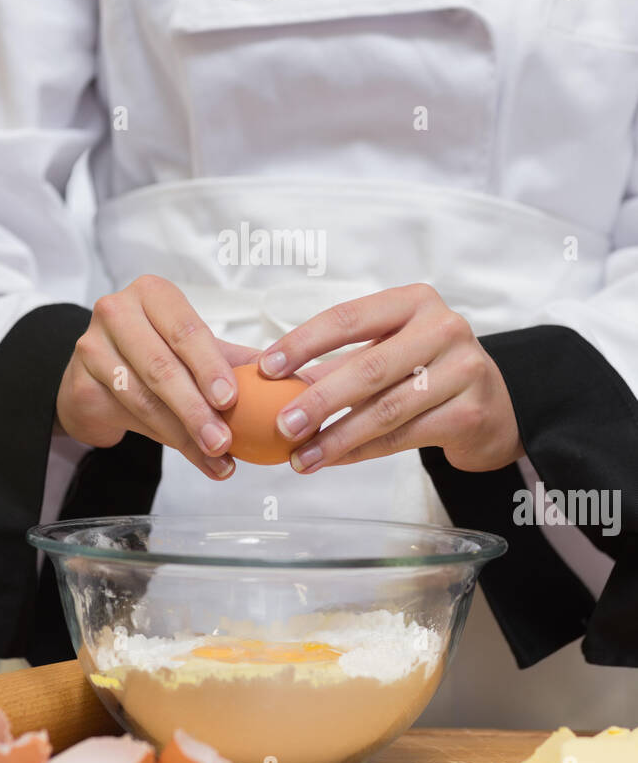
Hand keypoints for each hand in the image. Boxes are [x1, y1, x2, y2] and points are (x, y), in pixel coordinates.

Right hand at [55, 275, 259, 479]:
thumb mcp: (193, 348)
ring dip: (184, 435)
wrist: (96, 375)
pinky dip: (167, 442)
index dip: (209, 367)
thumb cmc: (155, 351)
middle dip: (197, 410)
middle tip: (225, 440)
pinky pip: (127, 418)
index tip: (231, 399)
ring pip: (143, 399)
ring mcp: (91, 347)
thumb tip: (297, 380)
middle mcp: (117, 312)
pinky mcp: (78, 384)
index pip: (185, 330)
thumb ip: (236, 360)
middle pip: (161, 367)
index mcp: (153, 294)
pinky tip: (196, 458)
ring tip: (218, 456)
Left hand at [258, 283, 523, 473]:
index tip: (267, 366)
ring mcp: (462, 370)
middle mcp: (443, 328)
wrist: (495, 406)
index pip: (349, 318)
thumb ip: (338, 360)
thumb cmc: (428, 370)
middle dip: (319, 399)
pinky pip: (402, 437)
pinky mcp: (469, 413)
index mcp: (414, 302)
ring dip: (336, 437)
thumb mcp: (390, 350)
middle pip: (369, 367)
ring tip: (301, 456)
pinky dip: (361, 452)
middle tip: (282, 424)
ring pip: (385, 409)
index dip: (304, 342)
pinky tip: (333, 460)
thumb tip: (272, 381)